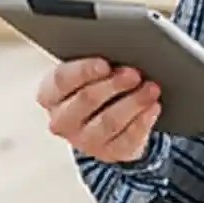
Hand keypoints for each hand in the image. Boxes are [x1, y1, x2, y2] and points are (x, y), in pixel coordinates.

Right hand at [36, 58, 161, 163]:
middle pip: (86, 100)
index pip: (62, 79)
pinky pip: (127, 138)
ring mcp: (84, 141)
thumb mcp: (89, 72)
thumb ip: (96, 61)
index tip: (105, 63)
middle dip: (113, 85)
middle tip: (134, 73)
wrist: (105, 119)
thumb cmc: (96, 84)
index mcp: (50, 94)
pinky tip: (153, 107)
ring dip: (133, 102)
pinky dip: (143, 121)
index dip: (84, 70)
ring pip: (108, 122)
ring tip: (151, 88)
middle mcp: (62, 120)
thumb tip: (120, 49)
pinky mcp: (109, 153)